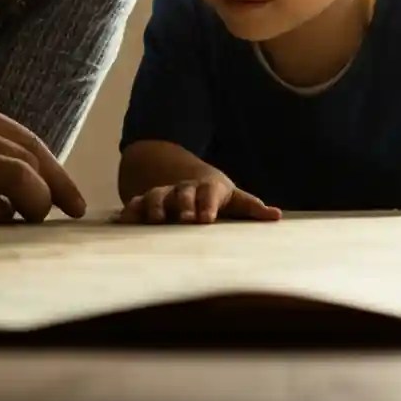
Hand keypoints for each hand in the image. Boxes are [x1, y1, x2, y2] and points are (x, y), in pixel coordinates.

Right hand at [118, 176, 281, 224]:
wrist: (186, 178)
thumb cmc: (215, 196)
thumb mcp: (234, 199)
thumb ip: (252, 208)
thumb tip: (277, 216)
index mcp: (208, 188)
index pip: (209, 193)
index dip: (207, 204)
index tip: (206, 219)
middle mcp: (184, 190)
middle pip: (182, 194)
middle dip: (183, 205)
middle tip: (185, 220)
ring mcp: (164, 194)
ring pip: (156, 196)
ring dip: (155, 207)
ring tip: (154, 220)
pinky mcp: (146, 202)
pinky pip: (136, 204)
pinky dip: (130, 211)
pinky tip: (123, 221)